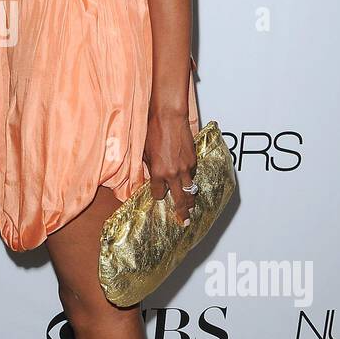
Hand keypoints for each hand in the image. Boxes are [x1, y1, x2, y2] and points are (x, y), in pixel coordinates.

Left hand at [143, 110, 197, 225]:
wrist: (169, 116)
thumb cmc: (153, 131)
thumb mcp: (145, 153)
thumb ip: (150, 168)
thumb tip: (153, 177)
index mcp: (158, 173)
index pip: (158, 194)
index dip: (157, 195)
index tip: (158, 195)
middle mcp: (173, 173)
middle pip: (180, 199)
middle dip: (182, 212)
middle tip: (184, 222)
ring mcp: (185, 167)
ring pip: (190, 189)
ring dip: (190, 199)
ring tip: (191, 208)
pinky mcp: (193, 160)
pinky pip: (192, 175)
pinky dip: (191, 180)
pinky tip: (189, 182)